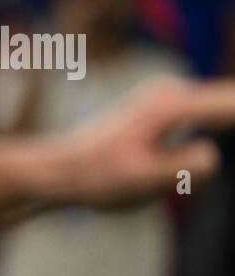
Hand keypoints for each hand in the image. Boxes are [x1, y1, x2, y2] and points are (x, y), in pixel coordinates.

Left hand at [52, 78, 234, 209]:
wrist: (58, 169)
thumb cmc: (96, 178)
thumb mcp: (141, 181)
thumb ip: (181, 168)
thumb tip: (213, 155)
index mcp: (171, 107)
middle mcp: (173, 94)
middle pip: (234, 100)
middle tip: (183, 164)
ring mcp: (171, 98)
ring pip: (226, 103)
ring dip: (232, 114)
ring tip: (168, 161)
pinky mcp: (168, 109)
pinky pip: (215, 110)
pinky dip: (230, 115)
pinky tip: (227, 121)